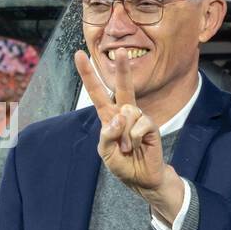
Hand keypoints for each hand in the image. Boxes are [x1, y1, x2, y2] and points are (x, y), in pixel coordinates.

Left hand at [74, 49, 164, 191]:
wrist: (142, 179)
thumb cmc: (122, 164)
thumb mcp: (105, 152)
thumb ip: (106, 135)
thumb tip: (119, 118)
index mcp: (109, 117)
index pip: (97, 93)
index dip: (88, 74)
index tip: (80, 55)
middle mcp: (124, 113)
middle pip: (122, 87)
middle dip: (123, 69)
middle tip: (122, 51)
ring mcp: (138, 118)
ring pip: (128, 112)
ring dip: (124, 135)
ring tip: (127, 148)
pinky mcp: (150, 126)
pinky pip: (139, 125)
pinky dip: (134, 138)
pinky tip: (137, 146)